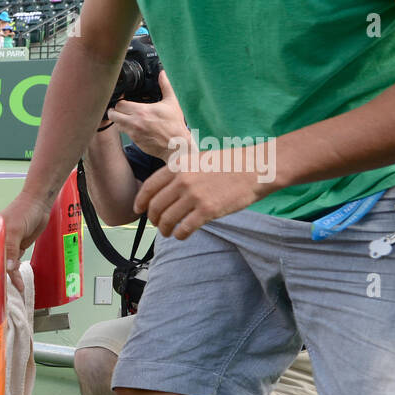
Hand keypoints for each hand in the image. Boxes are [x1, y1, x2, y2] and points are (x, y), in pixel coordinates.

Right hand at [0, 192, 55, 294]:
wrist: (39, 204)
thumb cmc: (23, 211)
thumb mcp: (15, 229)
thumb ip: (10, 248)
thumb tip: (8, 269)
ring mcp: (5, 246)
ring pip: (3, 266)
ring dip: (7, 279)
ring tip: (9, 294)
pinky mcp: (15, 248)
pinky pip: (13, 264)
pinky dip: (16, 275)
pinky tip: (18, 285)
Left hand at [107, 72, 189, 160]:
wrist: (177, 144)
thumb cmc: (175, 124)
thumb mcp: (172, 102)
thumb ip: (165, 86)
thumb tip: (162, 73)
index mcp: (142, 111)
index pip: (119, 104)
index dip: (120, 101)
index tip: (123, 100)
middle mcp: (135, 122)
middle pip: (113, 114)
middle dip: (115, 110)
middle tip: (120, 108)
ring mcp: (133, 133)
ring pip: (116, 124)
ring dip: (119, 119)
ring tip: (125, 116)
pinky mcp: (135, 141)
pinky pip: (124, 133)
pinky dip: (126, 128)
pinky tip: (133, 125)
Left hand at [134, 152, 268, 238]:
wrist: (256, 168)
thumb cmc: (230, 164)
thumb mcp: (199, 160)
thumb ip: (182, 172)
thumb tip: (167, 190)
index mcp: (179, 167)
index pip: (149, 187)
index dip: (141, 201)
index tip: (139, 210)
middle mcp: (183, 181)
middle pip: (155, 206)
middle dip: (153, 219)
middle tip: (157, 224)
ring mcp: (194, 196)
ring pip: (167, 220)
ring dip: (164, 229)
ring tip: (168, 232)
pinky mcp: (207, 210)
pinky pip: (184, 229)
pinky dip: (179, 235)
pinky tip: (181, 235)